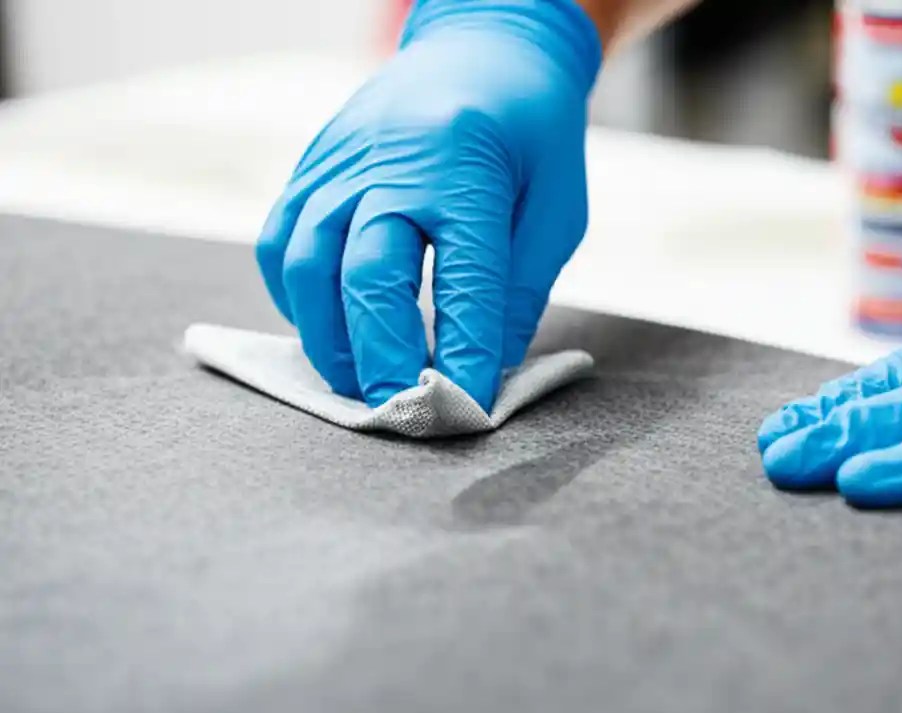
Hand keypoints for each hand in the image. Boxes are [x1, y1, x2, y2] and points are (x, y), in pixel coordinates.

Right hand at [256, 0, 600, 408]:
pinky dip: (295, 298)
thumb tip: (481, 371)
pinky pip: (280, 240)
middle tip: (400, 411)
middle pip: (365, 273)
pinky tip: (328, 329)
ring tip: (360, 382)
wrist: (484, 45)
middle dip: (380, 355)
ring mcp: (341, 159)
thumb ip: (516, 291)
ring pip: (304, 261)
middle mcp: (392, 160)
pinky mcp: (312, 165)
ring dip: (326, 337)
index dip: (461, 354)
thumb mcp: (555, 209)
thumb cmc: (532, 134)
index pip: (463, 279)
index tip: (465, 410)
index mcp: (467, 165)